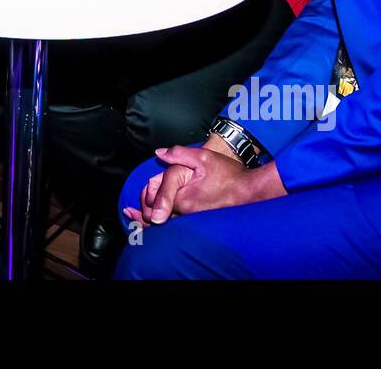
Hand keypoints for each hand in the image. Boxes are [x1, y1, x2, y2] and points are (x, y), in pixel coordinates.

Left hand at [123, 143, 283, 225]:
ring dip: (148, 221)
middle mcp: (185, 212)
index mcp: (182, 197)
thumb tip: (160, 154)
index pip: (155, 195)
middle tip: (130, 212)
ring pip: (165, 222)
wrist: (250, 193)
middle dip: (143, 210)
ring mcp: (192, 219)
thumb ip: (178, 154)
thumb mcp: (203, 157)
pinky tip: (156, 224)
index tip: (148, 189)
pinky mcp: (199, 223)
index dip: (149, 191)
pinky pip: (176, 226)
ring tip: (133, 219)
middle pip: (156, 213)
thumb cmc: (229, 175)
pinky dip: (163, 224)